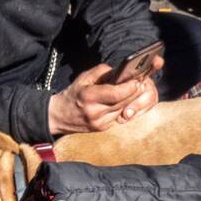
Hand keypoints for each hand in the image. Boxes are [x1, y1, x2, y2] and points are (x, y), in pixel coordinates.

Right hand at [48, 57, 162, 135]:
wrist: (59, 116)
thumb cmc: (73, 94)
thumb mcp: (84, 78)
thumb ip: (103, 72)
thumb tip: (121, 71)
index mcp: (89, 97)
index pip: (116, 93)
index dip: (129, 87)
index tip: (138, 80)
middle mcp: (95, 112)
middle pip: (123, 102)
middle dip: (134, 92)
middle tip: (141, 83)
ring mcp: (99, 123)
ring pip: (123, 110)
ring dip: (130, 100)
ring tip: (134, 90)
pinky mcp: (102, 129)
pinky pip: (118, 116)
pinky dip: (122, 108)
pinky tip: (124, 101)